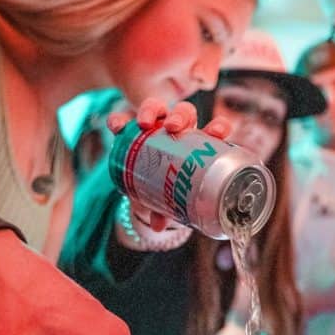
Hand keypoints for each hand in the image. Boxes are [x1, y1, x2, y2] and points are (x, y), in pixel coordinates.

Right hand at [107, 98, 230, 231]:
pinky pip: (125, 118)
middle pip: (185, 113)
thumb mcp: (169, 200)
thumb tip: (158, 226)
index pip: (214, 129)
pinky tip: (116, 126)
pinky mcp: (131, 127)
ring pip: (157, 108)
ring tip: (144, 123)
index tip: (216, 132)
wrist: (145, 182)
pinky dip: (120, 120)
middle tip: (173, 127)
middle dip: (180, 116)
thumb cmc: (166, 188)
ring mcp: (155, 125)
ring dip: (151, 111)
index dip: (218, 127)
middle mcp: (179, 130)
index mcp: (198, 144)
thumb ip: (165, 210)